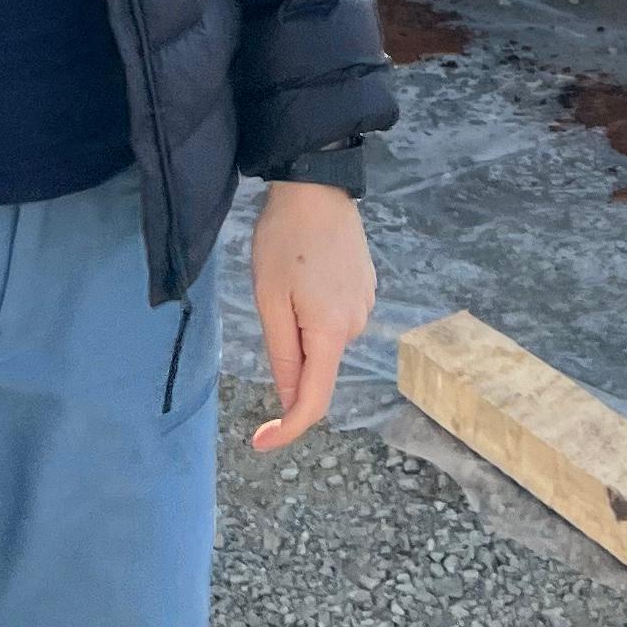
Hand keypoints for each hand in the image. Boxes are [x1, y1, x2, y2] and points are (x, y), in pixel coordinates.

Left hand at [249, 180, 375, 450]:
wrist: (317, 185)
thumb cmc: (284, 240)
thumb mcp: (270, 299)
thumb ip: (282, 355)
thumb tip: (289, 402)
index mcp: (331, 332)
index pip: (314, 402)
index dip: (288, 429)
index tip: (260, 441)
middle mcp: (357, 325)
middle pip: (318, 367)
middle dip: (289, 358)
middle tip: (267, 302)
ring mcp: (366, 305)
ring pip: (325, 341)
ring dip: (301, 330)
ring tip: (285, 279)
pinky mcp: (366, 287)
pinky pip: (335, 318)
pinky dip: (314, 313)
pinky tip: (304, 275)